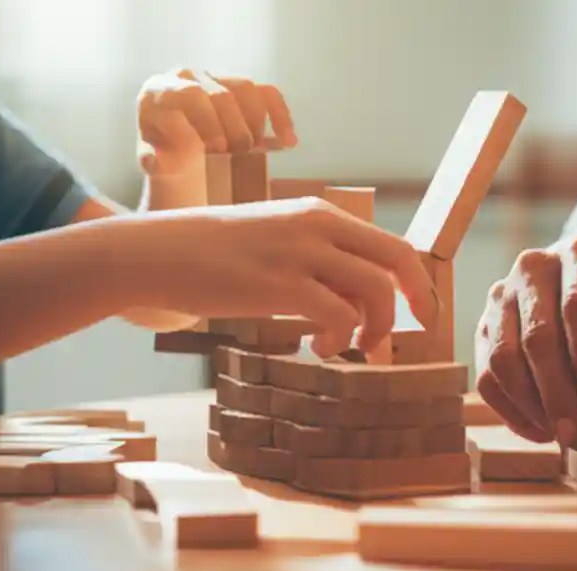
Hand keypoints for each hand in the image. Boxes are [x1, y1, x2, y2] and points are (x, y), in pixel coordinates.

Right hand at [125, 197, 435, 356]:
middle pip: (397, 259)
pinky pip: (338, 315)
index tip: (421, 312)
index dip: (416, 281)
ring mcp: (299, 253)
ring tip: (351, 347)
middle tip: (415, 332)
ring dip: (376, 328)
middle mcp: (317, 225)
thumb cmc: (213, 257)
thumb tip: (360, 306)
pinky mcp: (278, 284)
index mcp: (320, 215)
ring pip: (375, 290)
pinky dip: (341, 339)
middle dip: (418, 300)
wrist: (155, 252)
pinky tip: (318, 348)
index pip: (391, 244)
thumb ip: (319, 268)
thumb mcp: (276, 247)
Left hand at [136, 68, 297, 177]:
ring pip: (247, 89)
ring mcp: (216, 77)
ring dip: (253, 123)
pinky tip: (288, 143)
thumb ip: (154, 160)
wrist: (170, 144)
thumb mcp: (152, 158)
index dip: (207, 120)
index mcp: (160, 89)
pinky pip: (268, 94)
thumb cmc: (160, 151)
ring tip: (247, 150)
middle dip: (232, 128)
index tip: (215, 149)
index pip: (189, 93)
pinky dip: (281, 117)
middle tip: (230, 154)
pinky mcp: (240, 87)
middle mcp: (188, 75)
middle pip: (222, 94)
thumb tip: (160, 161)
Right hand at [475, 236, 576, 443]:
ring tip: (559, 433)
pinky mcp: (485, 324)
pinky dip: (509, 409)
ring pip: (504, 356)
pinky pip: (486, 372)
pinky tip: (537, 429)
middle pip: (537, 335)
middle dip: (557, 393)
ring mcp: (502, 294)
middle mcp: (534, 266)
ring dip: (530, 404)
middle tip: (576, 432)